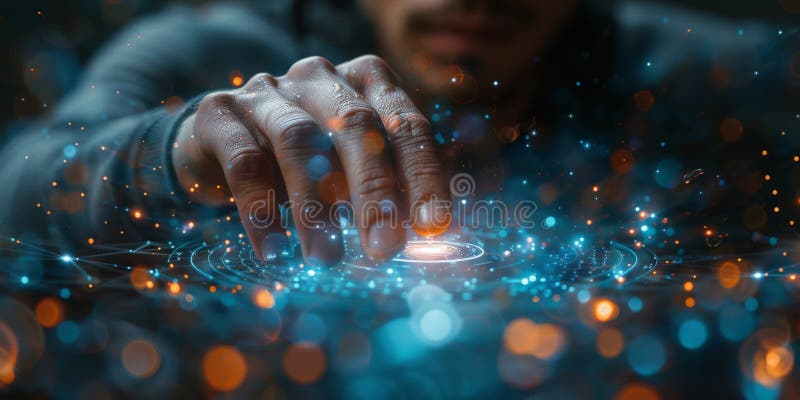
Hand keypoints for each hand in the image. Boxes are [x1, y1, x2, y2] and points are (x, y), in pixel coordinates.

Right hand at [172, 55, 451, 265]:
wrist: (221, 141)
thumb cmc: (308, 160)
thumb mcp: (353, 167)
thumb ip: (390, 189)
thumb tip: (429, 241)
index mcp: (367, 82)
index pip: (406, 125)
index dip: (423, 175)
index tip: (433, 228)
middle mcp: (321, 78)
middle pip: (357, 126)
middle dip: (375, 190)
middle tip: (385, 247)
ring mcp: (268, 91)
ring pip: (299, 140)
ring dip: (316, 206)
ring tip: (326, 258)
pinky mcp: (220, 112)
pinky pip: (245, 162)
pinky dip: (261, 210)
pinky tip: (274, 251)